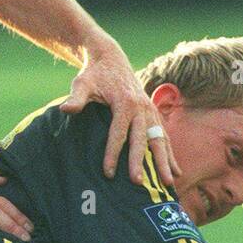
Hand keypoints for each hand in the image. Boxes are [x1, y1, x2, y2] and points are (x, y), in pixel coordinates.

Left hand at [59, 50, 178, 188]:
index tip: (108, 173)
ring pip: (159, 140)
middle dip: (140, 162)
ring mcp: (150, 111)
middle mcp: (141, 108)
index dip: (112, 154)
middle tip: (139, 184)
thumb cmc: (94, 74)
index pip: (118, 133)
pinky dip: (170, 153)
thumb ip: (76, 98)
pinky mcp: (153, 114)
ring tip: (168, 184)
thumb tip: (66, 109)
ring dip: (165, 162)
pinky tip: (176, 171)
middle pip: (142, 139)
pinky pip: (163, 136)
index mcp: (125, 102)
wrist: (111, 58)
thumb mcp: (82, 83)